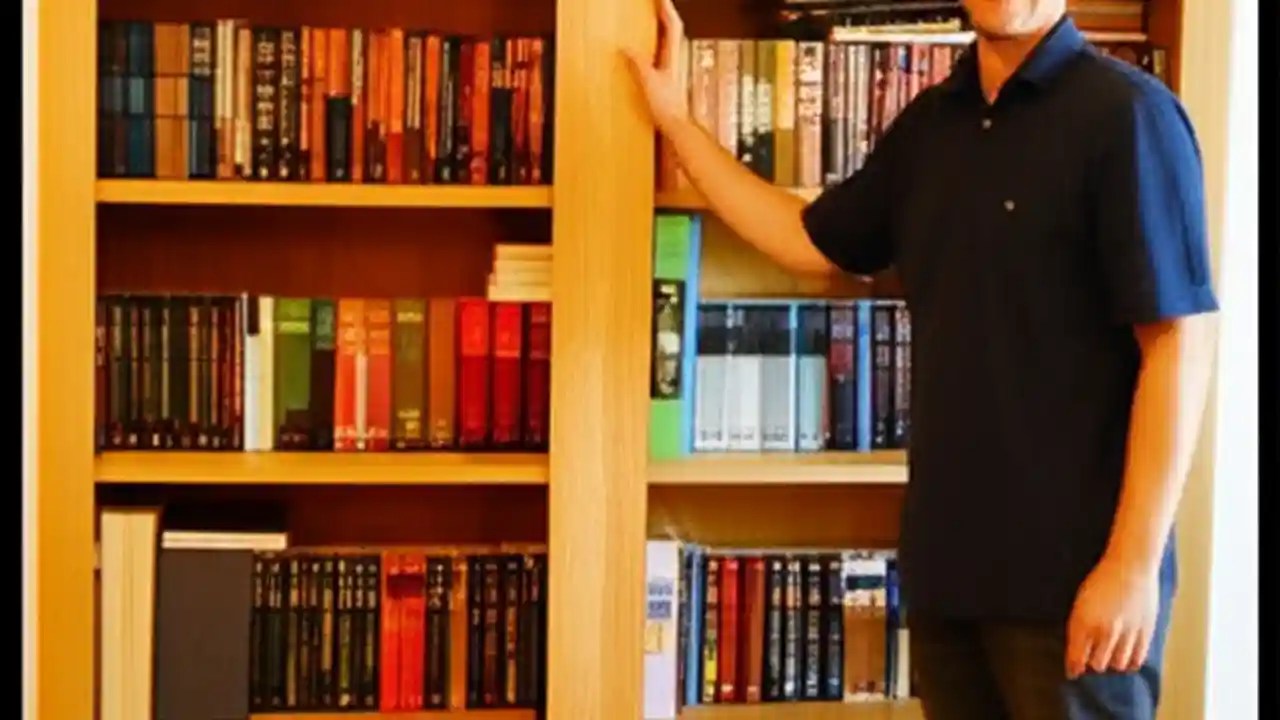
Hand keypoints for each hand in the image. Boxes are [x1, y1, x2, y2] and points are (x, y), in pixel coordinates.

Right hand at [623, 0, 687, 132]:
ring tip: (653, 16)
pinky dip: (655, 44)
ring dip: (661, 26)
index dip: (666, 9)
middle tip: (657, 2)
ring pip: (667, 40)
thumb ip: (639, 64)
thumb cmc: (667, 107)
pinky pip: (660, 53)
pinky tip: (646, 47)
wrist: (676, 126)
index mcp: (671, 56)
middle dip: (664, 13)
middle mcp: (673, 59)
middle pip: (671, 29)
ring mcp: (670, 68)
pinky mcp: (665, 78)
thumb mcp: (649, 82)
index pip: (672, 25)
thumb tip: (626, 48)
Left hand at [1065, 555, 1159, 678]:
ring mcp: (1127, 633)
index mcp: (1084, 622)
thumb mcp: (1080, 603)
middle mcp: (1105, 631)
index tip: (1073, 673)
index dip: (1073, 668)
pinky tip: (1125, 658)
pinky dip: (1129, 663)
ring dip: (1111, 664)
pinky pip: (1137, 660)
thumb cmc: (1101, 581)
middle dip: (1092, 665)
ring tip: (1109, 657)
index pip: (1076, 657)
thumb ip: (1078, 628)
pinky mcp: (1145, 633)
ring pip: (1117, 665)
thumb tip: (1078, 652)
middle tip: (1092, 661)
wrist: (1130, 566)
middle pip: (1097, 665)